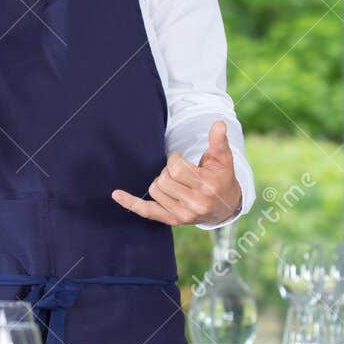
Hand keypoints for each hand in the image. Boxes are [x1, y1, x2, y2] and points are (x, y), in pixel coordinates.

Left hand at [111, 121, 241, 226]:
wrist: (226, 207)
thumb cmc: (222, 177)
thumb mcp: (224, 159)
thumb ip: (219, 141)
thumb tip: (218, 123)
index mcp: (206, 185)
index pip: (176, 168)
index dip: (174, 159)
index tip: (179, 158)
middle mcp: (195, 203)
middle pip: (164, 180)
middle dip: (167, 170)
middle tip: (177, 171)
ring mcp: (183, 215)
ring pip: (155, 190)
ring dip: (159, 182)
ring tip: (173, 181)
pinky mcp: (173, 220)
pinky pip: (148, 211)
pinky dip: (131, 203)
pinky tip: (117, 194)